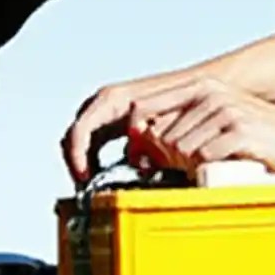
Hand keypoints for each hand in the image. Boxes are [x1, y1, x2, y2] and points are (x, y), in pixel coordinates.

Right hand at [61, 72, 190, 183]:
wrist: (199, 85)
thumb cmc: (186, 97)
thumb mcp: (167, 118)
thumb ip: (148, 138)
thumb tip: (138, 163)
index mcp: (112, 99)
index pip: (80, 130)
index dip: (77, 156)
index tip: (84, 178)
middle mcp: (104, 103)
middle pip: (74, 137)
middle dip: (76, 164)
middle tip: (86, 189)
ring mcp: (107, 112)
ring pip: (82, 142)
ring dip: (84, 164)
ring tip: (93, 187)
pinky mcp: (114, 122)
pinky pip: (94, 143)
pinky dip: (94, 160)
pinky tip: (104, 176)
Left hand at [128, 77, 274, 175]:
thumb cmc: (258, 133)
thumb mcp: (220, 115)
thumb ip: (186, 120)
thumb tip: (144, 140)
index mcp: (203, 87)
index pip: (148, 106)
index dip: (139, 135)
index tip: (143, 155)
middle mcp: (212, 95)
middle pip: (163, 134)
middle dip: (168, 158)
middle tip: (186, 167)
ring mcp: (226, 112)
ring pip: (181, 148)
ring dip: (189, 166)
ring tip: (208, 167)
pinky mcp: (239, 132)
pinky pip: (204, 157)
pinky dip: (207, 169)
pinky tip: (221, 168)